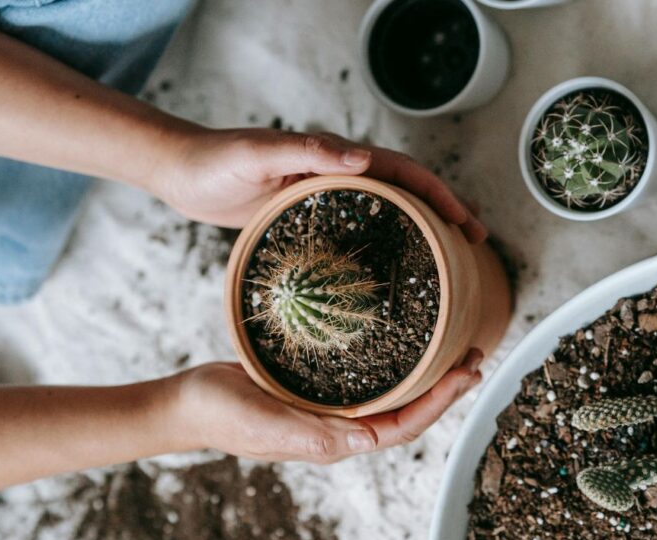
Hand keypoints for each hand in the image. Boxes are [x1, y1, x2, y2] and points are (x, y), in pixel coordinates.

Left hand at [149, 127, 486, 241]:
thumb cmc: (215, 161)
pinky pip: (358, 232)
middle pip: (406, 193)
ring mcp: (326, 197)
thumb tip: (363, 156)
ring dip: (421, 231)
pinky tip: (390, 273)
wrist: (181, 173)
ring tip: (448, 262)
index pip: (403, 172)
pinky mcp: (309, 218)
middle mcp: (338, 174)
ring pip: (387, 213)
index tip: (467, 223)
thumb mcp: (257, 153)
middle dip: (445, 215)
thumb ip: (306, 149)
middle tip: (475, 247)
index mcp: (335, 157)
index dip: (440, 196)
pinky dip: (384, 247)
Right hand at [173, 348, 483, 462]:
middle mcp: (340, 425)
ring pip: (393, 394)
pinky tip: (405, 342)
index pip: (402, 427)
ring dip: (427, 374)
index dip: (439, 404)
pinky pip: (367, 377)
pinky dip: (394, 361)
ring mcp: (331, 406)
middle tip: (475, 355)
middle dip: (446, 388)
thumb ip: (314, 435)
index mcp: (335, 439)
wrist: (188, 401)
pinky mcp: (319, 385)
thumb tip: (367, 441)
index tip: (465, 374)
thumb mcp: (266, 423)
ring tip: (454, 348)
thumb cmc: (222, 415)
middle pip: (408, 411)